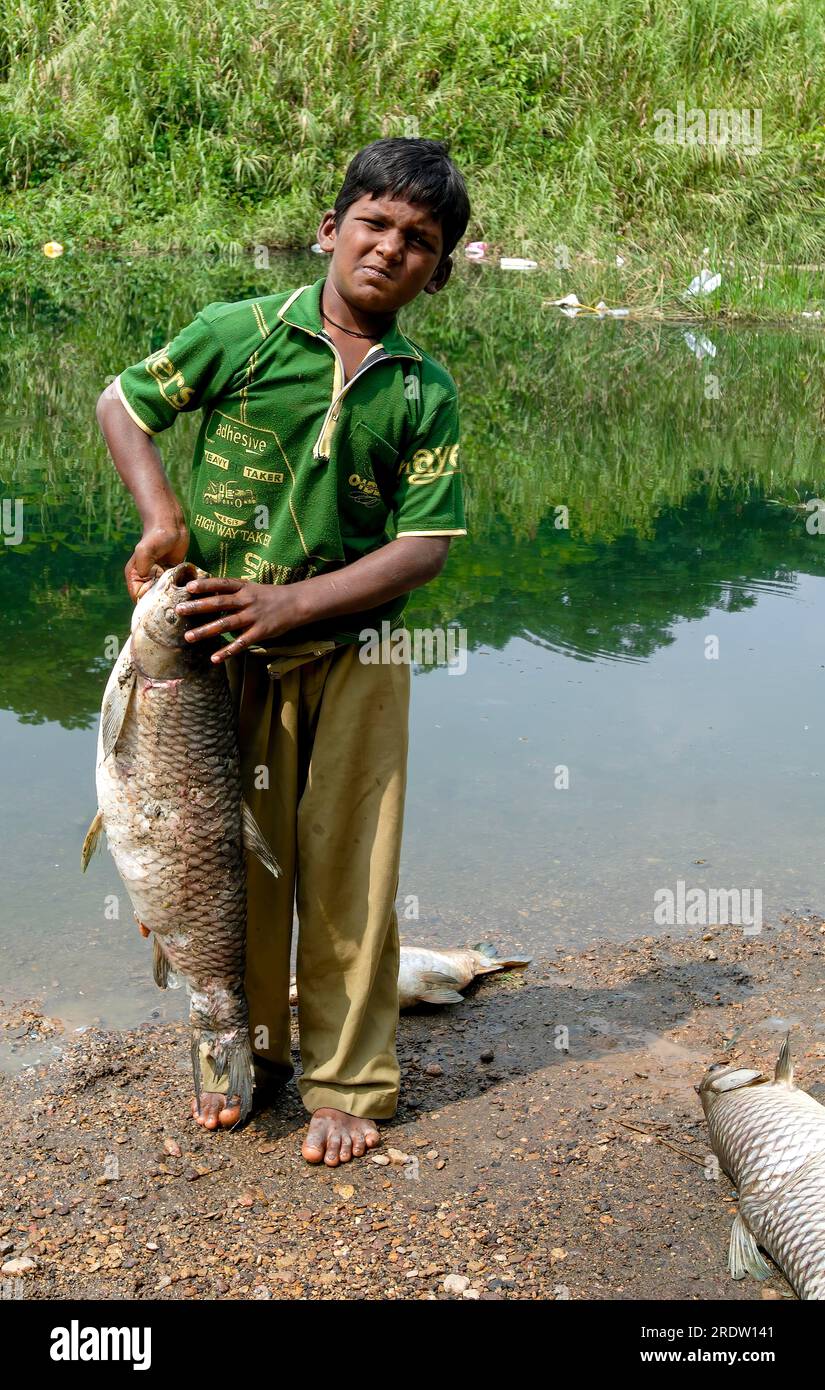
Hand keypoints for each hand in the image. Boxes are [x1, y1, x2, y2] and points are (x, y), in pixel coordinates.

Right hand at [125, 519, 188, 601]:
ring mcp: (161, 577)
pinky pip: (177, 586)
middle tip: (176, 605)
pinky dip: (183, 590)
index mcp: (136, 576)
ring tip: (184, 600)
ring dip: (175, 598)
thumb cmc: (156, 535)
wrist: (171, 524)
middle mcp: (147, 579)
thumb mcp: (145, 550)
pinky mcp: (173, 574)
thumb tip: (146, 584)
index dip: (149, 605)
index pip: (139, 598)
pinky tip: (190, 592)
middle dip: (164, 603)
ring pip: (167, 594)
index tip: (162, 607)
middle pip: (154, 599)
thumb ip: (143, 566)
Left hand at [176, 577, 301, 662]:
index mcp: (244, 588)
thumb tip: (209, 593)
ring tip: (188, 636)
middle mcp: (247, 601)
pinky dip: (228, 651)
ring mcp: (253, 617)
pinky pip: (241, 643)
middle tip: (178, 610)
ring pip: (226, 624)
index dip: (206, 585)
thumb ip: (233, 592)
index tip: (188, 586)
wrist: (297, 603)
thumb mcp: (252, 588)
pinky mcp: (260, 632)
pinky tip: (214, 658)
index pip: (222, 584)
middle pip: (219, 603)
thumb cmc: (270, 596)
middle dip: (198, 607)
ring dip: (206, 631)